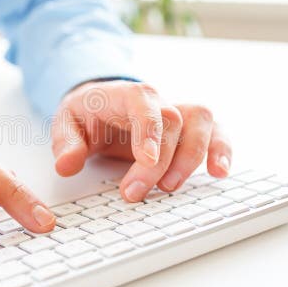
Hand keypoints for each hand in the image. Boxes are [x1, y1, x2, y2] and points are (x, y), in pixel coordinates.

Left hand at [52, 80, 231, 201]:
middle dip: (158, 161)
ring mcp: (176, 112)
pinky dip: (222, 150)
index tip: (145, 158)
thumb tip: (67, 165)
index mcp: (125, 94)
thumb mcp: (65, 123)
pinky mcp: (190, 129)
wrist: (101, 104)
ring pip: (200, 123)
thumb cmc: (87, 113)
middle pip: (172, 121)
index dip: (148, 129)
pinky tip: (219, 173)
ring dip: (192, 157)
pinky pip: (216, 132)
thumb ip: (66, 143)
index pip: (143, 103)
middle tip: (133, 192)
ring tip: (171, 187)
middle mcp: (157, 100)